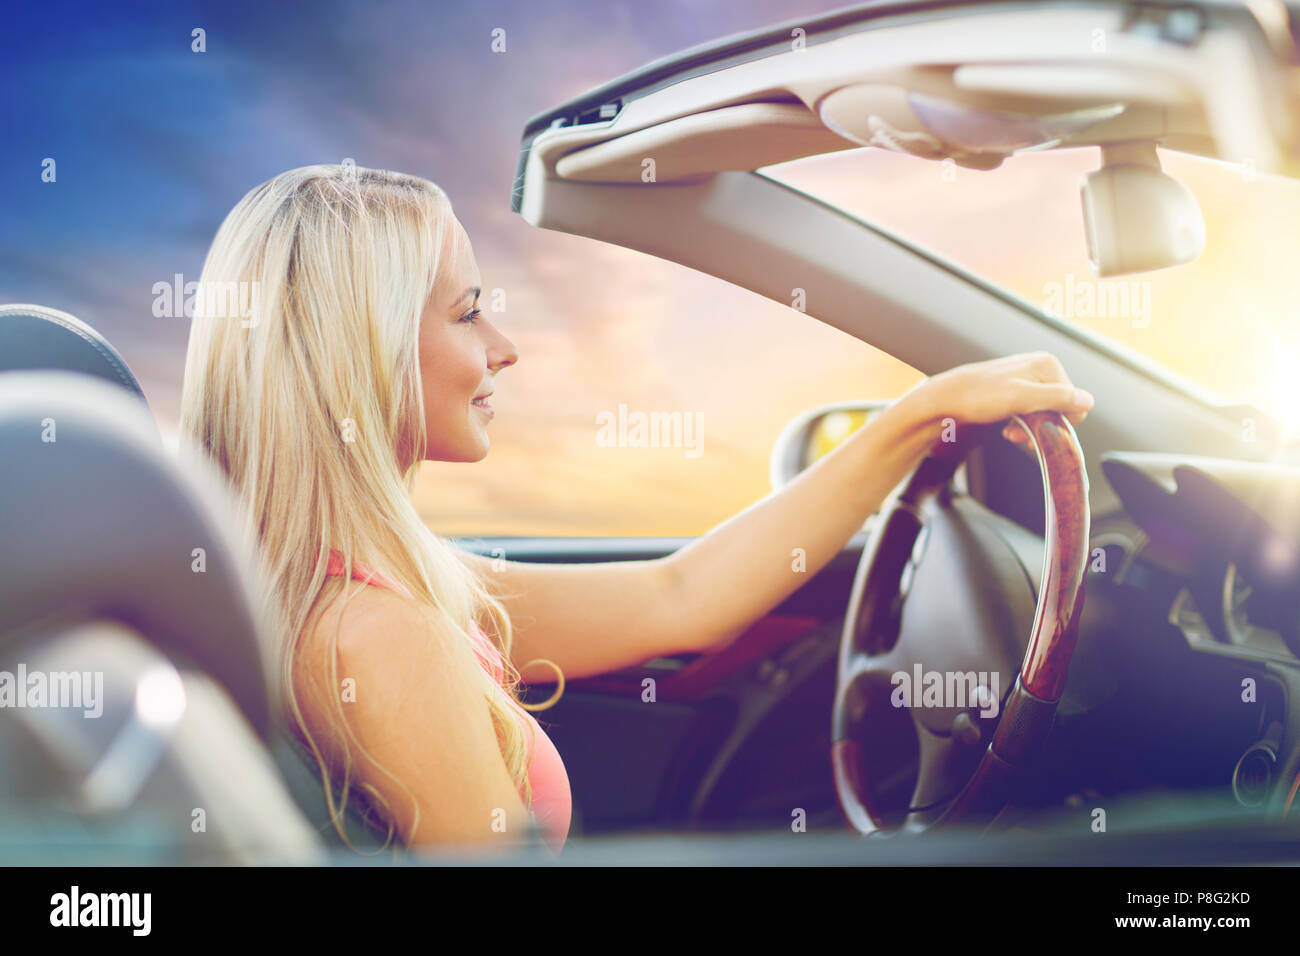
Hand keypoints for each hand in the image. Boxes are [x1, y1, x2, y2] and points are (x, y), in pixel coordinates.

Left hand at [918, 351, 1093, 447]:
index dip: (1058, 423)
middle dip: (1044, 426)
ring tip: (1011, 432)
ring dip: (1032, 428)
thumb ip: (1056, 398)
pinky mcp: (1016, 388)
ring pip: (1046, 411)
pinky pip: (1032, 410)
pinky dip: (1023, 423)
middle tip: (1018, 434)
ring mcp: (1028, 377)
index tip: (1033, 432)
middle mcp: (1041, 367)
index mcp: (1048, 365)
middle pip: (1061, 407)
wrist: (945, 400)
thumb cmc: (978, 397)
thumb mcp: (1021, 399)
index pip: (1076, 402)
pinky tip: (1008, 427)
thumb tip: (1088, 400)